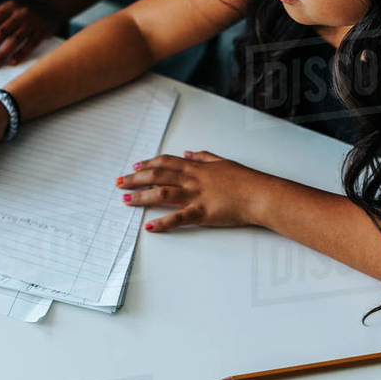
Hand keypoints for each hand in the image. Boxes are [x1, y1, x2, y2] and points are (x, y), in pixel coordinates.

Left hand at [0, 0, 58, 67]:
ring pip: (14, 40)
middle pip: (1, 33)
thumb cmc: (24, 8)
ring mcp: (32, 23)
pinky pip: (30, 45)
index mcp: (9, 7)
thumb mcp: (7, 5)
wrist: (52, 6)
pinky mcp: (42, 32)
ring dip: (2, 54)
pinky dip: (20, 54)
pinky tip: (11, 63)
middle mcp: (20, 14)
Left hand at [117, 150, 267, 231]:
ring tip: (126, 200)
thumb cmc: (245, 180)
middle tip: (120, 183)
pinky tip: (149, 226)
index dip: (148, 164)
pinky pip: (178, 218)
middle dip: (136, 179)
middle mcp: (192, 180)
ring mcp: (196, 196)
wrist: (260, 194)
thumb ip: (203, 157)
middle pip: (157, 176)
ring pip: (162, 194)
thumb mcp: (222, 162)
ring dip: (141, 197)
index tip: (134, 167)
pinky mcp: (202, 213)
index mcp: (196, 168)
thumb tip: (188, 153)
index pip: (165, 162)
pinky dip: (163, 223)